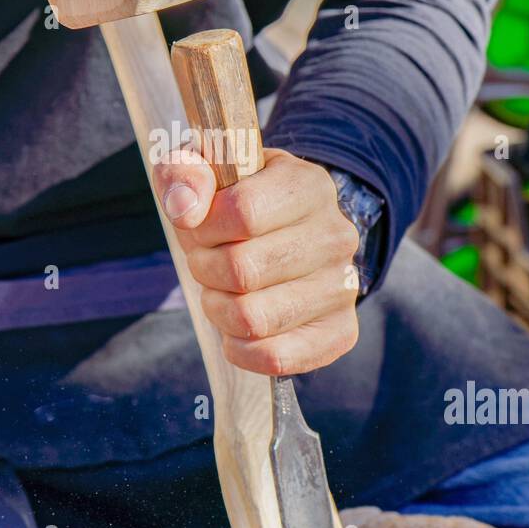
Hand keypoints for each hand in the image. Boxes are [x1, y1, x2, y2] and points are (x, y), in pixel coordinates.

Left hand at [153, 146, 359, 375]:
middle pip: (243, 270)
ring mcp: (343, 286)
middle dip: (205, 269)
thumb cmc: (235, 201)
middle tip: (207, 262)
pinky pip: (278, 357)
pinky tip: (237, 329)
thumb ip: (185, 173)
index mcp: (309, 186)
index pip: (242, 214)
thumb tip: (185, 209)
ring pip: (254, 318)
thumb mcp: (205, 169)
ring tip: (223, 292)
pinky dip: (241, 349)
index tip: (199, 226)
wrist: (281, 236)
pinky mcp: (340, 332)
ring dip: (219, 309)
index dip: (202, 227)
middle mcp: (336, 235)